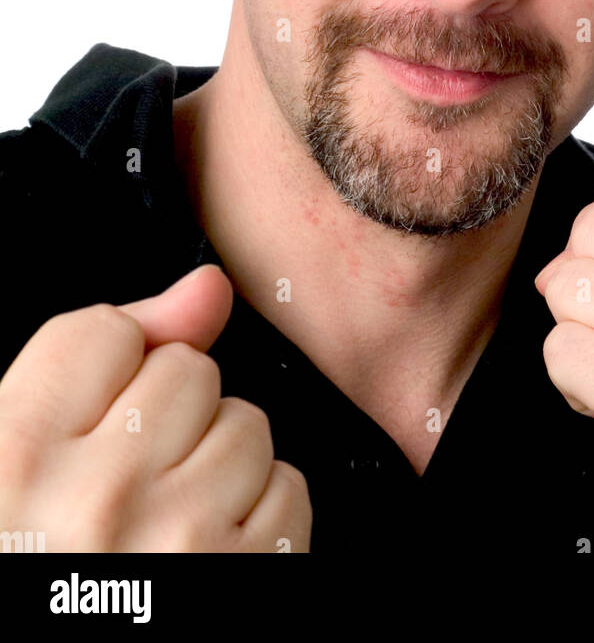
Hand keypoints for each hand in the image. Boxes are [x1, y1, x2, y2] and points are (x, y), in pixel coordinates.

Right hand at [0, 265, 311, 551]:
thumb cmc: (38, 557)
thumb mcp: (16, 459)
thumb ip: (94, 360)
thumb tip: (208, 285)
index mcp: (14, 457)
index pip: (105, 331)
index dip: (107, 371)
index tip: (92, 424)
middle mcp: (98, 496)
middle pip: (187, 371)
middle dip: (168, 416)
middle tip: (126, 491)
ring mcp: (181, 544)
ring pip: (248, 425)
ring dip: (220, 465)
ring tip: (166, 528)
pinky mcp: (250, 584)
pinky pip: (290, 491)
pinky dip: (262, 518)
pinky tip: (210, 557)